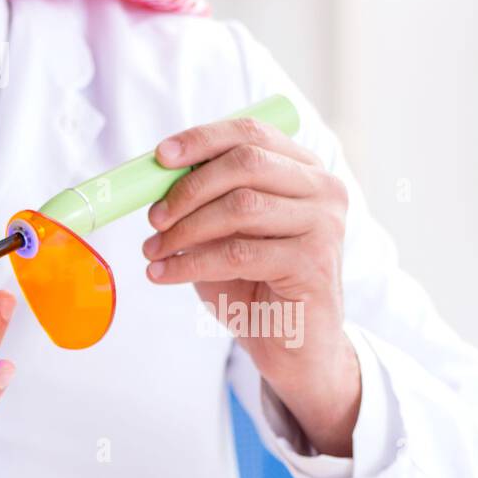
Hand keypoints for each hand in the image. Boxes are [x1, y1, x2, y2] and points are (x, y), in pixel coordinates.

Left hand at [141, 116, 359, 456]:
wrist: (291, 344)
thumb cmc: (254, 281)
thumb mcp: (222, 230)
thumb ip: (203, 198)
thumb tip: (154, 176)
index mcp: (302, 168)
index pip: (251, 132)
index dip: (202, 139)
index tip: (160, 156)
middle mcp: (323, 188)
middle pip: (246, 162)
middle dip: (189, 188)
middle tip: (153, 217)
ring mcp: (324, 224)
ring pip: (241, 207)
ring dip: (185, 229)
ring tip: (153, 250)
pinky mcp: (314, 262)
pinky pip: (238, 253)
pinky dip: (191, 262)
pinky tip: (164, 273)